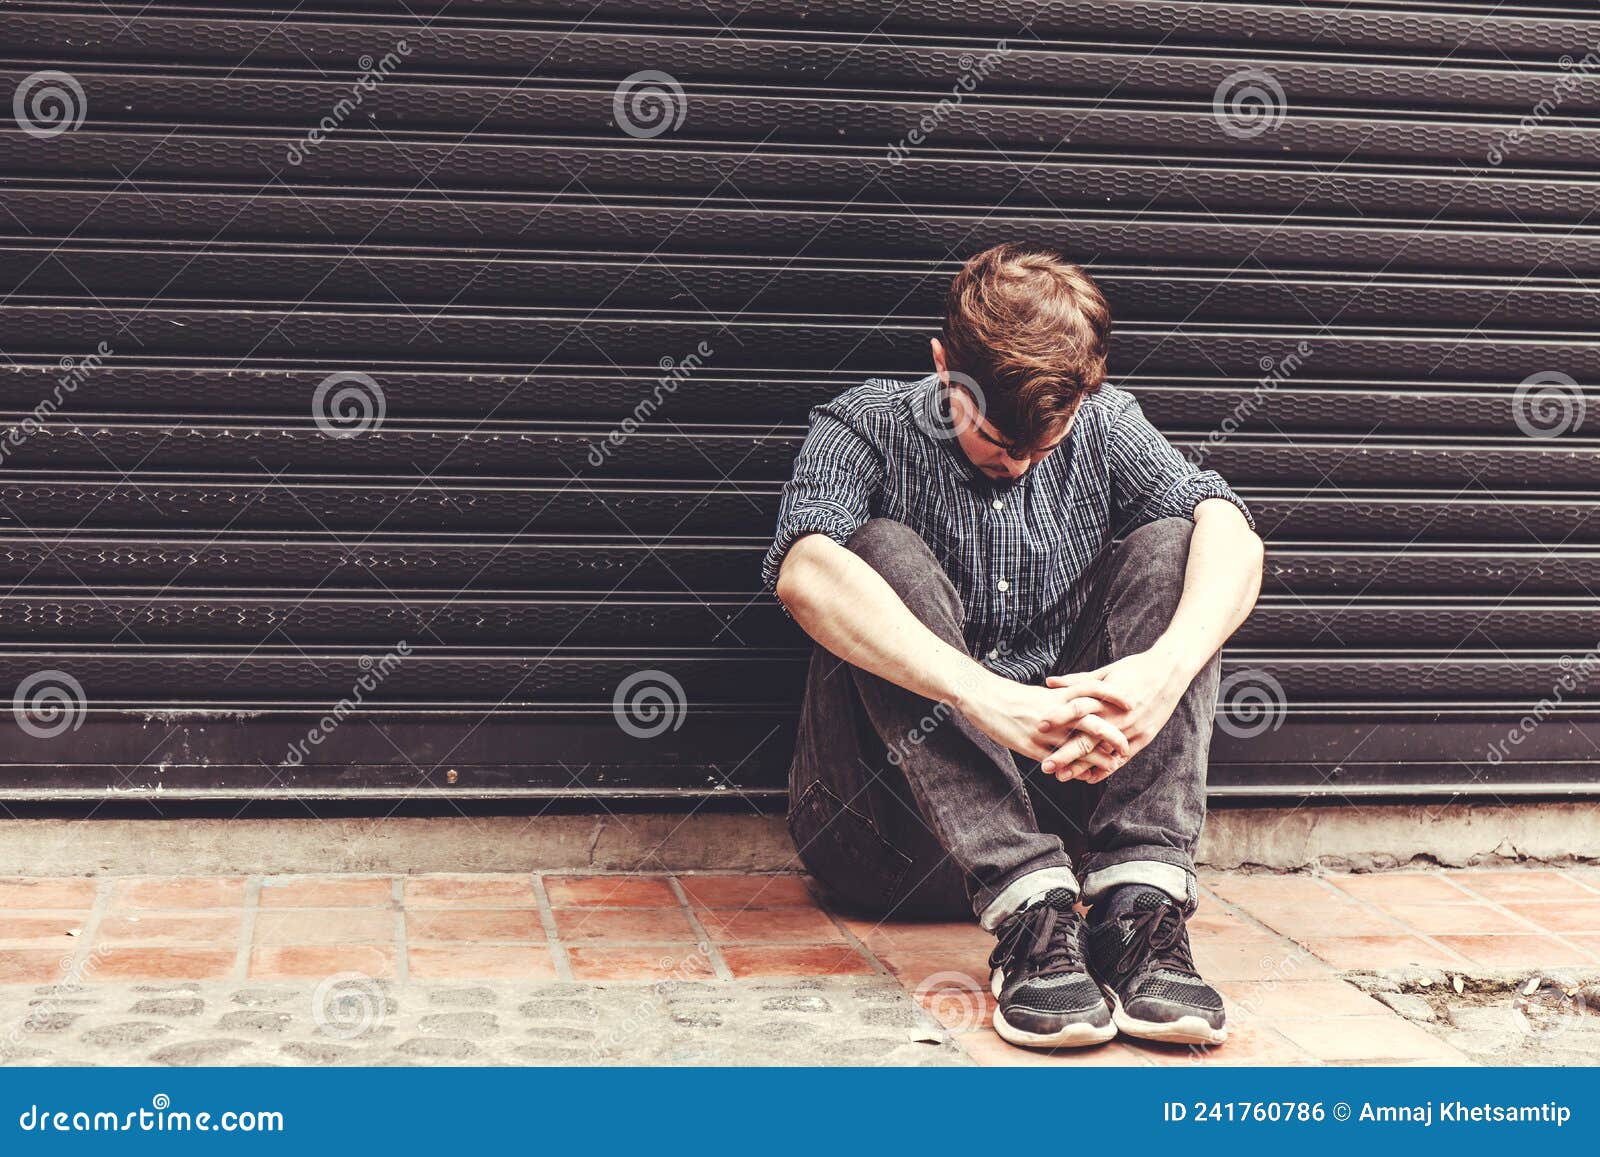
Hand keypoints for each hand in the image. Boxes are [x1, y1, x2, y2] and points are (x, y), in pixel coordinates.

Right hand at [958, 671, 1132, 764]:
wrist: (982, 697)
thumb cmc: (1012, 695)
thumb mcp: (1041, 694)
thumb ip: (1062, 698)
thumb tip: (1082, 702)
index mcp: (1058, 695)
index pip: (1093, 689)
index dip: (1114, 695)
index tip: (1132, 702)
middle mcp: (1054, 712)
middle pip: (1092, 722)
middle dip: (1113, 736)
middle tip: (1127, 746)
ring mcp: (1043, 731)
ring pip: (1077, 746)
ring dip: (1097, 758)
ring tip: (1113, 765)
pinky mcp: (1030, 746)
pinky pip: (1057, 760)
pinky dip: (1072, 769)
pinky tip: (1083, 776)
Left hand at [1041, 648, 1190, 782]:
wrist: (1169, 671)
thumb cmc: (1135, 668)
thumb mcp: (1106, 672)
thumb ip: (1077, 681)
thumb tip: (1049, 682)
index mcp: (1106, 697)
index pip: (1078, 710)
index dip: (1059, 719)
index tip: (1039, 728)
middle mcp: (1118, 715)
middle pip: (1087, 738)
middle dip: (1065, 754)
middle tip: (1045, 766)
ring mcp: (1132, 729)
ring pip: (1103, 752)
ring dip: (1082, 766)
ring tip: (1063, 777)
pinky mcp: (1143, 737)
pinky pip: (1121, 757)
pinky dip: (1105, 768)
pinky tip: (1090, 778)